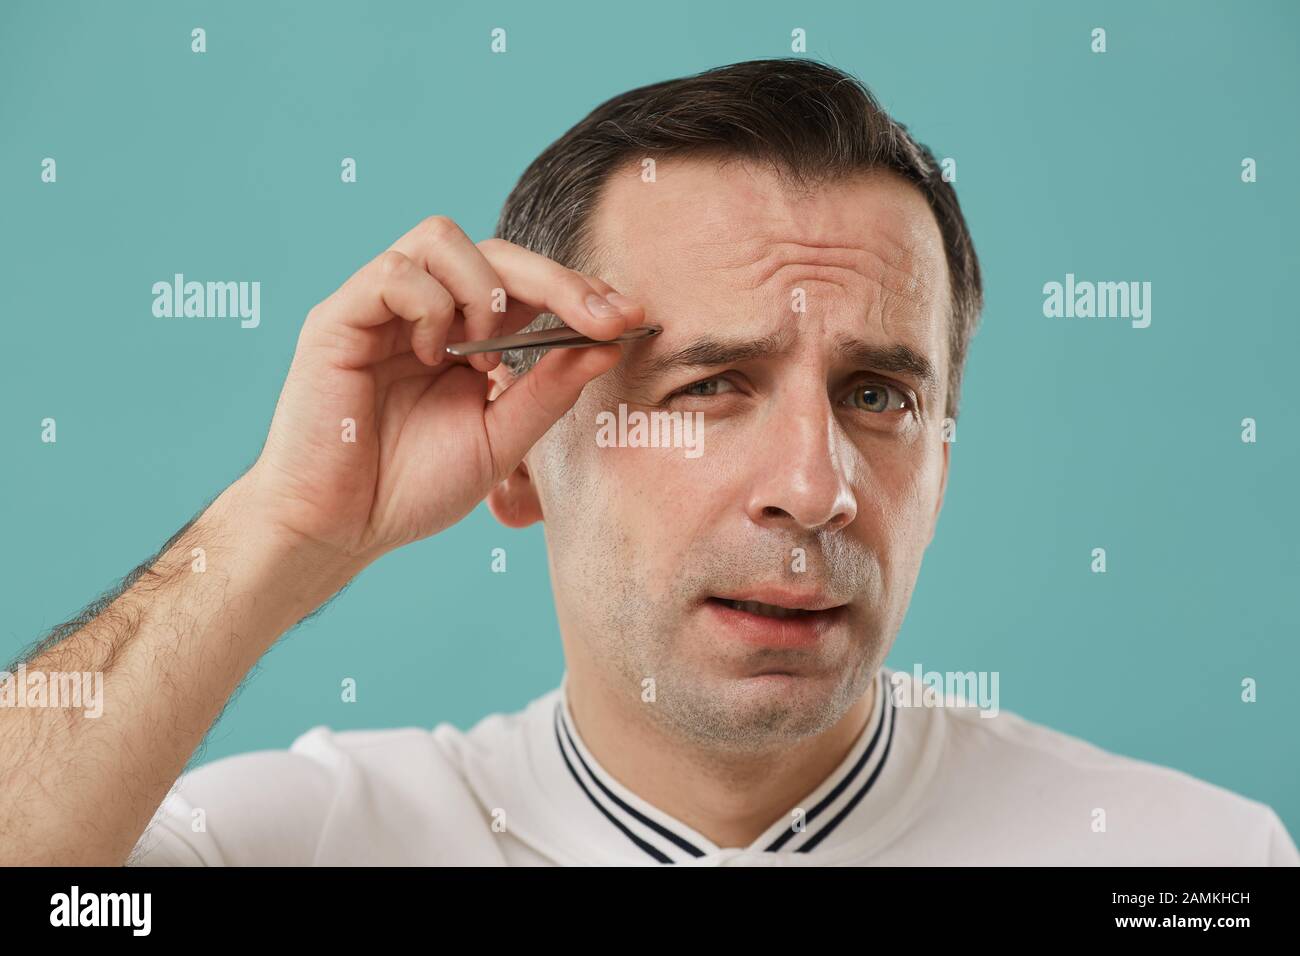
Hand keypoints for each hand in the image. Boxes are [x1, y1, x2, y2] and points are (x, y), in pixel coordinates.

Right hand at [246, 216, 642, 562]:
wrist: (339, 529)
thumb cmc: (411, 488)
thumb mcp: (501, 438)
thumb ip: (548, 389)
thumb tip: (609, 342)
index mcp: (463, 336)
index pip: (526, 284)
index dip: (578, 290)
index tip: (631, 318)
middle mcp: (422, 310)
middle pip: (496, 251)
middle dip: (559, 279)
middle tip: (606, 316)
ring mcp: (380, 308)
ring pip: (441, 237)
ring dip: (484, 288)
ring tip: (486, 351)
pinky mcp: (340, 317)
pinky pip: (395, 272)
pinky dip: (429, 306)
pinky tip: (433, 355)